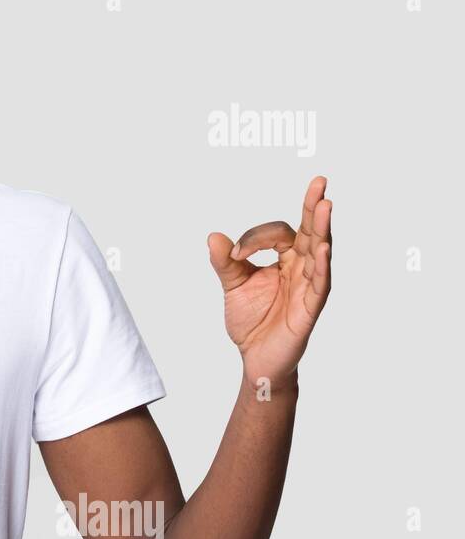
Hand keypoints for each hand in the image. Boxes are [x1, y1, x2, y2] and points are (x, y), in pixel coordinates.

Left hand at [207, 176, 332, 387]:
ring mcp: (308, 287)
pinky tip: (324, 248)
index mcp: (285, 260)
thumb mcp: (233, 285)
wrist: (255, 358)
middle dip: (314, 207)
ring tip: (326, 205)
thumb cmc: (251, 320)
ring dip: (322, 229)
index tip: (235, 252)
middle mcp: (301, 269)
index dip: (255, 237)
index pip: (277, 234)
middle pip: (310, 232)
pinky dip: (322, 266)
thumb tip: (213, 236)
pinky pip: (319, 284)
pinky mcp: (310, 308)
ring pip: (319, 253)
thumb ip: (226, 262)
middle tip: (319, 181)